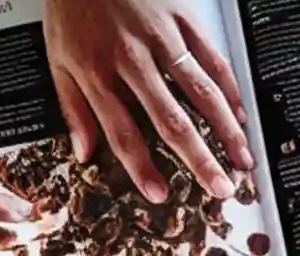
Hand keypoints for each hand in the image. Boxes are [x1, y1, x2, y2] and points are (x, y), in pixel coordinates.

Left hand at [44, 0, 252, 202]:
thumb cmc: (73, 7)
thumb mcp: (57, 59)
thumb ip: (73, 107)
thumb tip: (83, 152)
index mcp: (97, 72)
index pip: (123, 131)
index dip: (143, 167)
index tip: (160, 194)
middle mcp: (133, 59)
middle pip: (172, 119)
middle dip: (200, 159)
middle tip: (220, 188)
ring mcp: (162, 39)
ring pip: (201, 92)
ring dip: (226, 131)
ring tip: (242, 159)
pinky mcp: (184, 20)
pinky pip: (213, 59)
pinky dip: (230, 90)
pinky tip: (241, 115)